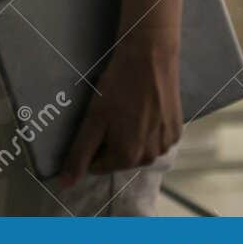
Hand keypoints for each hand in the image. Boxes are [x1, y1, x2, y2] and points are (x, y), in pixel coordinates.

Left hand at [59, 30, 181, 187]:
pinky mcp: (177, 131)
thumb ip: (79, 154)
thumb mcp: (93, 120)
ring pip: (138, 149)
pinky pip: (155, 139)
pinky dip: (147, 129)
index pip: (97, 166)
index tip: (93, 123)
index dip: (91, 145)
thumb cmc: (117, 87)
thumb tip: (65, 184)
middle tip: (110, 113)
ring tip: (126, 109)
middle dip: (110, 141)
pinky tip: (142, 108)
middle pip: (119, 158)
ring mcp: (167, 145)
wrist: (150, 59)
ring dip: (129, 136)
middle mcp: (150, 158)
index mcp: (127, 158)